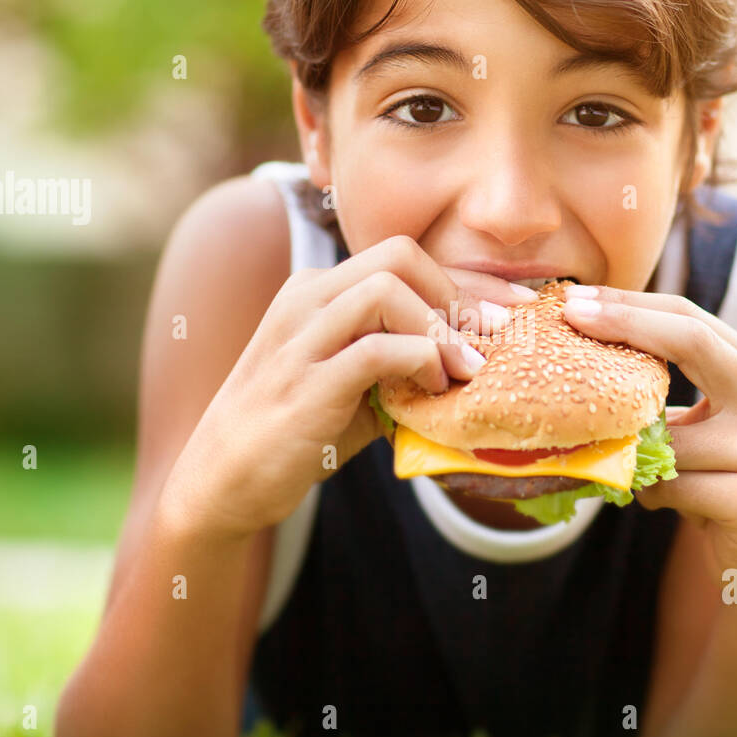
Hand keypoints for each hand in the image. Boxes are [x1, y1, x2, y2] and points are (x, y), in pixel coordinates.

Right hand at [160, 235, 537, 539]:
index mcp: (317, 291)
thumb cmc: (294, 433)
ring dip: (441, 327)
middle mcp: (306, 299)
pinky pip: (376, 348)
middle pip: (399, 255)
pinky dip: (419, 361)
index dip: (468, 278)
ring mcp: (301, 337)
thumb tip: (475, 365)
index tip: (514, 308)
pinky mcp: (306, 381)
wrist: (221, 481)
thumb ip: (401, 365)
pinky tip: (435, 388)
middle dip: (459, 293)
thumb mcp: (352, 387)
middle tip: (493, 337)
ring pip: (387, 289)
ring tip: (467, 368)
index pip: (404, 258)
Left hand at [563, 287, 736, 585]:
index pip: (691, 321)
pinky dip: (650, 495)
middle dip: (626, 322)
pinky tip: (660, 503)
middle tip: (572, 313)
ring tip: (630, 469)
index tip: (576, 298)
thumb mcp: (702, 434)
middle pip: (694, 342)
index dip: (633, 306)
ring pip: (669, 436)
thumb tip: (584, 360)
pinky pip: (674, 487)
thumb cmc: (723, 490)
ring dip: (632, 452)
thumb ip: (666, 398)